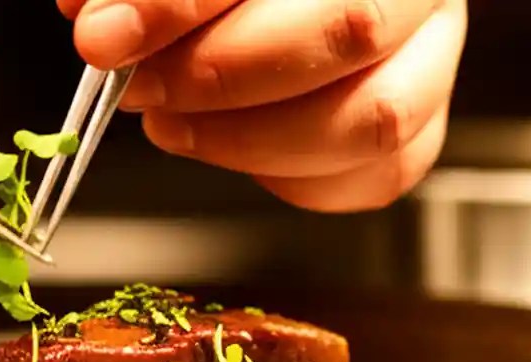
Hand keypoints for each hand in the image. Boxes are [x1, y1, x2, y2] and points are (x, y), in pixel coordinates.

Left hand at [57, 0, 466, 211]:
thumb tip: (95, 17)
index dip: (179, 2)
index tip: (104, 35)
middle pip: (348, 29)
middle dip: (218, 74)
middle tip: (135, 86)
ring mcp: (435, 55)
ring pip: (373, 118)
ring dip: (248, 138)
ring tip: (169, 122)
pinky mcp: (423, 125)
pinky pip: (375, 173)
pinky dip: (289, 176)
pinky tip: (227, 145)